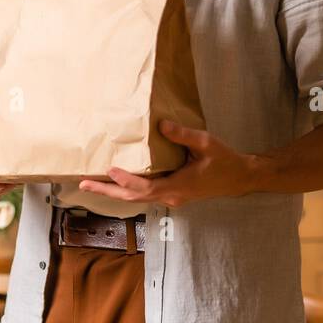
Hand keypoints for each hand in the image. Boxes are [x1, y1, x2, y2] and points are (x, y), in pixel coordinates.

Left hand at [75, 120, 261, 207]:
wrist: (239, 178)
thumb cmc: (224, 160)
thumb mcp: (206, 143)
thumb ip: (182, 135)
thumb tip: (160, 125)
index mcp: (178, 186)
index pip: (146, 187)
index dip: (126, 180)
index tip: (109, 169)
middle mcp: (170, 196)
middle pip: (133, 197)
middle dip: (107, 190)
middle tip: (83, 183)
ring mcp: (170, 197)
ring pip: (137, 197)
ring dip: (114, 190)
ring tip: (91, 183)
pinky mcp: (171, 193)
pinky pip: (145, 193)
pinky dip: (127, 187)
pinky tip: (115, 180)